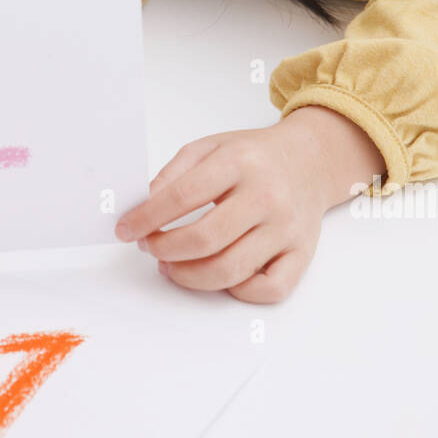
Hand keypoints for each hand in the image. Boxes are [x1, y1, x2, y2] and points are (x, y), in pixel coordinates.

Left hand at [114, 108, 384, 303]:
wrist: (311, 160)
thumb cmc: (255, 156)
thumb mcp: (211, 146)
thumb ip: (174, 173)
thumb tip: (142, 207)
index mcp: (240, 163)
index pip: (181, 197)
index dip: (145, 218)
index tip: (126, 229)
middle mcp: (267, 196)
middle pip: (204, 239)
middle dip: (164, 249)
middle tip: (150, 247)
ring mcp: (287, 228)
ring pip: (231, 270)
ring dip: (189, 276)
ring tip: (172, 265)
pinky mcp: (302, 253)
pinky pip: (269, 289)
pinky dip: (238, 291)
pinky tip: (219, 277)